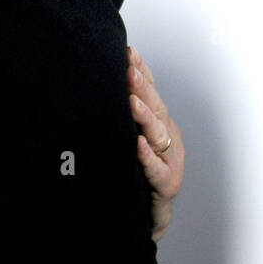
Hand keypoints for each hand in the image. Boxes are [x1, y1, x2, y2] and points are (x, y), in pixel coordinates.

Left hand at [127, 46, 185, 240]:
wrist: (146, 212)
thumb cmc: (135, 171)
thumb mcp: (126, 138)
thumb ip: (118, 115)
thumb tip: (92, 87)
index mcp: (157, 123)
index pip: (150, 93)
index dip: (141, 72)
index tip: (128, 51)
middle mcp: (166, 137)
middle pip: (154, 107)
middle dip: (141, 87)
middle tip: (127, 68)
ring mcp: (169, 159)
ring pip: (157, 134)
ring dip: (144, 117)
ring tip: (132, 101)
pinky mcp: (166, 183)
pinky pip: (155, 168)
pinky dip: (146, 156)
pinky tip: (137, 145)